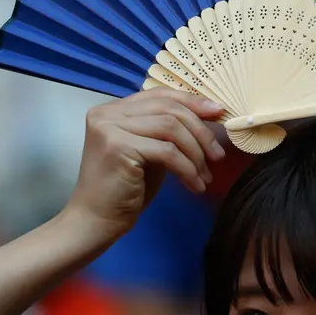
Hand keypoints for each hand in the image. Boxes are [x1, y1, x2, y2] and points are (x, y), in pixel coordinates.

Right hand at [62, 89, 225, 241]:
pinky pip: (168, 152)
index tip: (218, 113)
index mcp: (113, 109)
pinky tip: (195, 185)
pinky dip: (188, 169)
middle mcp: (107, 113)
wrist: (97, 220)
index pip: (160, 94)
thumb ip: (167, 130)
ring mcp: (110, 128)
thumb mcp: (150, 150)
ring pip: (171, 128)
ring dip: (196, 153)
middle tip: (218, 155)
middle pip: (169, 109)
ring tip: (205, 175)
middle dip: (201, 131)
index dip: (192, 101)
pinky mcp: (117, 147)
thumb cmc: (126, 188)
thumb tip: (208, 113)